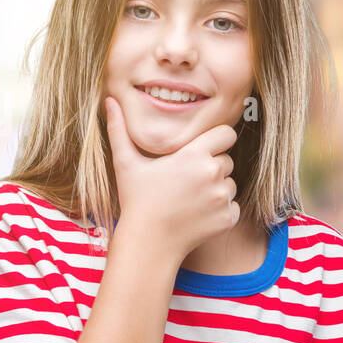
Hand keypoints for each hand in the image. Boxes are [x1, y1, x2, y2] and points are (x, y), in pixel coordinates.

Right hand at [104, 95, 239, 260]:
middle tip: (187, 180)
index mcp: (194, 155)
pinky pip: (233, 206)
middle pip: (227, 160)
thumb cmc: (136, 201)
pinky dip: (221, 210)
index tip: (203, 150)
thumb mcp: (126, 163)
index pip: (226, 134)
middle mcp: (213, 173)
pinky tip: (198, 214)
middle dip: (212, 166)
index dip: (216, 140)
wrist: (148, 243)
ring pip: (230, 184)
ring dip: (217, 188)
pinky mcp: (228, 217)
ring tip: (190, 198)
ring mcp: (223, 197)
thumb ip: (120, 129)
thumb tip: (110, 100)